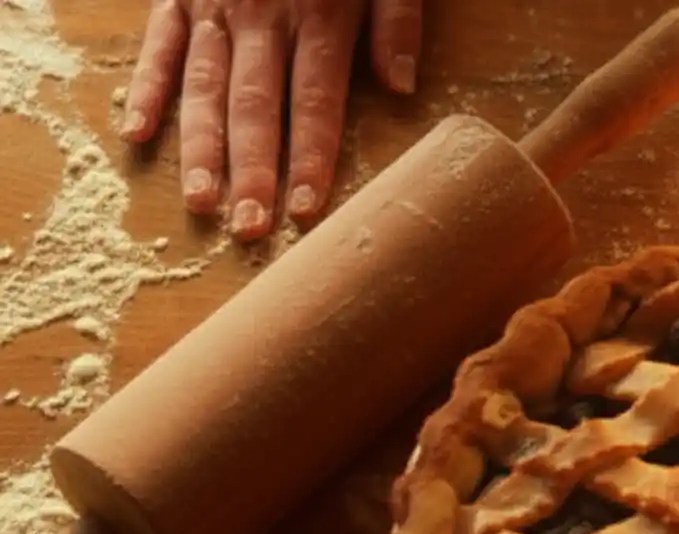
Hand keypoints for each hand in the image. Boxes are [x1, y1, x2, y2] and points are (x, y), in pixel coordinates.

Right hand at [120, 0, 424, 240]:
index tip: (304, 209)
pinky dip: (148, 89)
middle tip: (248, 228)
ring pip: (204, 86)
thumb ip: (396, 21)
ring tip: (201, 201)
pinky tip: (139, 135)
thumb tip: (400, 87)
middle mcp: (262, 17)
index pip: (316, 102)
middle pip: (256, 106)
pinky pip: (158, 45)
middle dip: (253, 171)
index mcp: (321, 15)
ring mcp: (214, 6)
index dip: (311, 158)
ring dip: (202, 147)